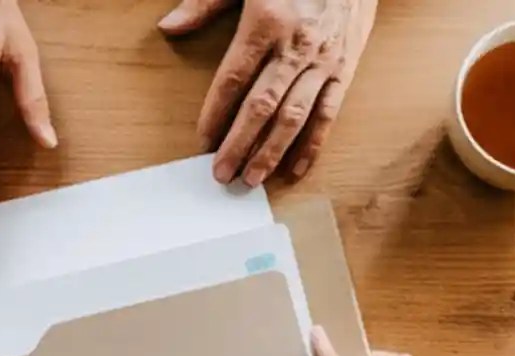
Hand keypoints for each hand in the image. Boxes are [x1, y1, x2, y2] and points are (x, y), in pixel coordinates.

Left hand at [158, 0, 376, 185]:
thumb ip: (204, 3)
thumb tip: (169, 27)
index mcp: (266, 22)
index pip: (233, 78)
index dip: (216, 113)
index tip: (202, 141)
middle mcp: (296, 47)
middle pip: (262, 106)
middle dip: (240, 145)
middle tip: (222, 175)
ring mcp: (323, 61)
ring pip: (294, 116)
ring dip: (272, 152)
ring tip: (252, 179)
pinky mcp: (345, 69)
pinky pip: (328, 113)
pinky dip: (312, 144)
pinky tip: (296, 168)